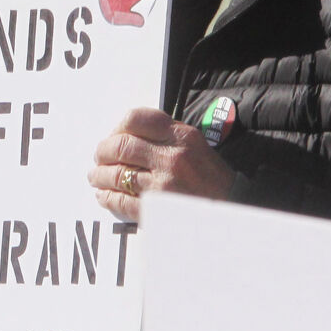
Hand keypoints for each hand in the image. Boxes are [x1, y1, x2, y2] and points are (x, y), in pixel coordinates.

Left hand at [88, 108, 233, 222]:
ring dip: (100, 176)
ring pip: (117, 174)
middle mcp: (172, 158)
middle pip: (120, 146)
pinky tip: (104, 196)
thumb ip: (166, 136)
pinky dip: (107, 197)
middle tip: (99, 157)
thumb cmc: (213, 180)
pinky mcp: (157, 209)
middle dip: (103, 152)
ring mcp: (164, 185)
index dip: (118, 127)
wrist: (234, 211)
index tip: (113, 135)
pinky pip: (121, 200)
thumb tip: (127, 135)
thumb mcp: (196, 146)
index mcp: (182, 137)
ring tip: (96, 177)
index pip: (137, 119)